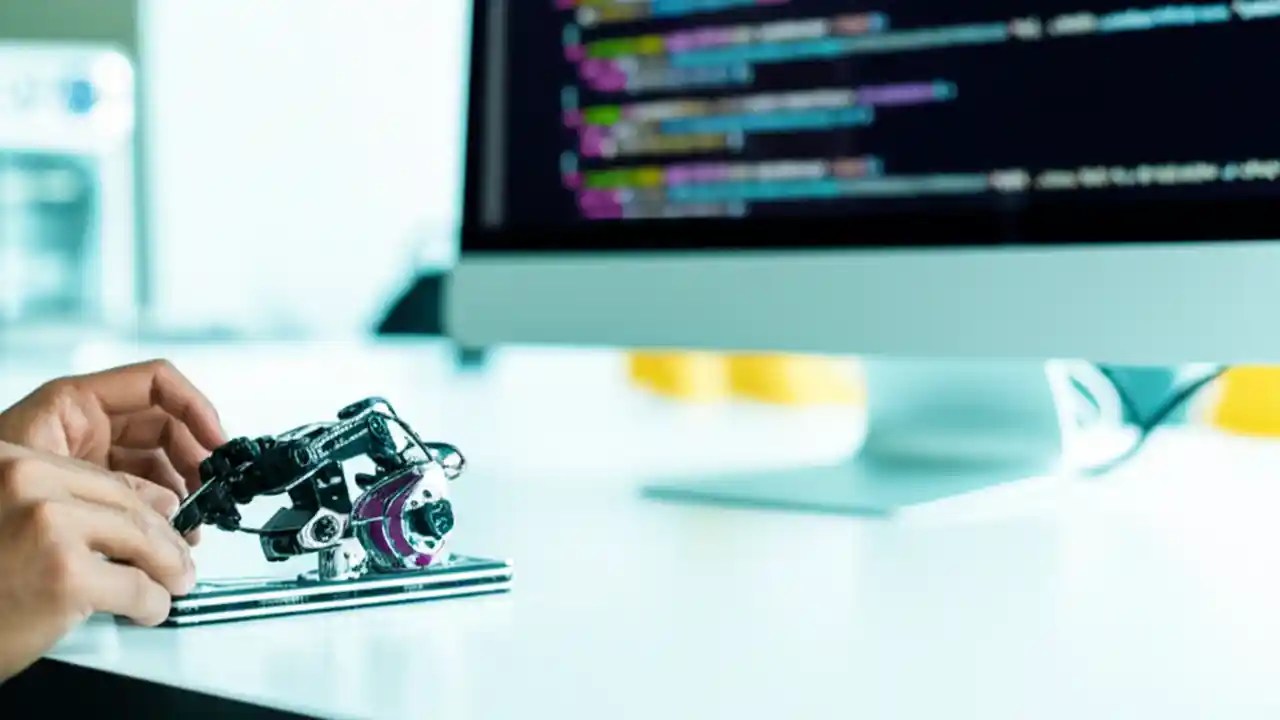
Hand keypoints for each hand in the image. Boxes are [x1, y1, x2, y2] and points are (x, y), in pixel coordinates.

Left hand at [0, 360, 226, 510]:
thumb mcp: (47, 476)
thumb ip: (115, 487)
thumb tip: (171, 506)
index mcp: (74, 403)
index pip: (156, 383)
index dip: (196, 407)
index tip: (217, 443)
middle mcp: (86, 424)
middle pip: (166, 426)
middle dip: (194, 457)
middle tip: (210, 494)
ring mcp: (90, 457)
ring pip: (159, 463)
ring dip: (183, 490)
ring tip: (192, 525)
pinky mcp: (89, 491)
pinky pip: (141, 492)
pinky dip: (163, 511)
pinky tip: (171, 535)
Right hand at [0, 441, 194, 681]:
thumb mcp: (11, 518)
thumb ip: (66, 502)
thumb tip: (155, 504)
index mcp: (13, 461)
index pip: (100, 477)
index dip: (140, 504)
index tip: (164, 520)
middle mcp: (28, 484)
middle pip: (125, 505)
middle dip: (161, 536)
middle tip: (177, 559)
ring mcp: (49, 528)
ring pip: (141, 542)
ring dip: (167, 566)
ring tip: (175, 581)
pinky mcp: (66, 577)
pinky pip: (136, 587)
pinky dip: (151, 603)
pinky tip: (150, 610)